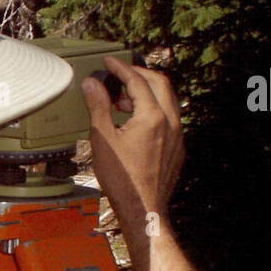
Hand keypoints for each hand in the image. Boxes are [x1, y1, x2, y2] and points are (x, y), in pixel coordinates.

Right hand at [82, 56, 184, 234]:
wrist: (144, 208)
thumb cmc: (123, 179)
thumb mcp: (102, 139)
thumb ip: (98, 107)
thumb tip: (92, 84)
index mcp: (153, 117)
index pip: (138, 81)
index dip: (121, 68)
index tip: (110, 62)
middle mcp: (170, 122)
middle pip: (160, 83)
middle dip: (139, 75)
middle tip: (120, 75)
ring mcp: (177, 135)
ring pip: (168, 100)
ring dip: (147, 93)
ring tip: (123, 102)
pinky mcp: (178, 148)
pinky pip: (170, 118)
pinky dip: (154, 110)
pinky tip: (136, 123)